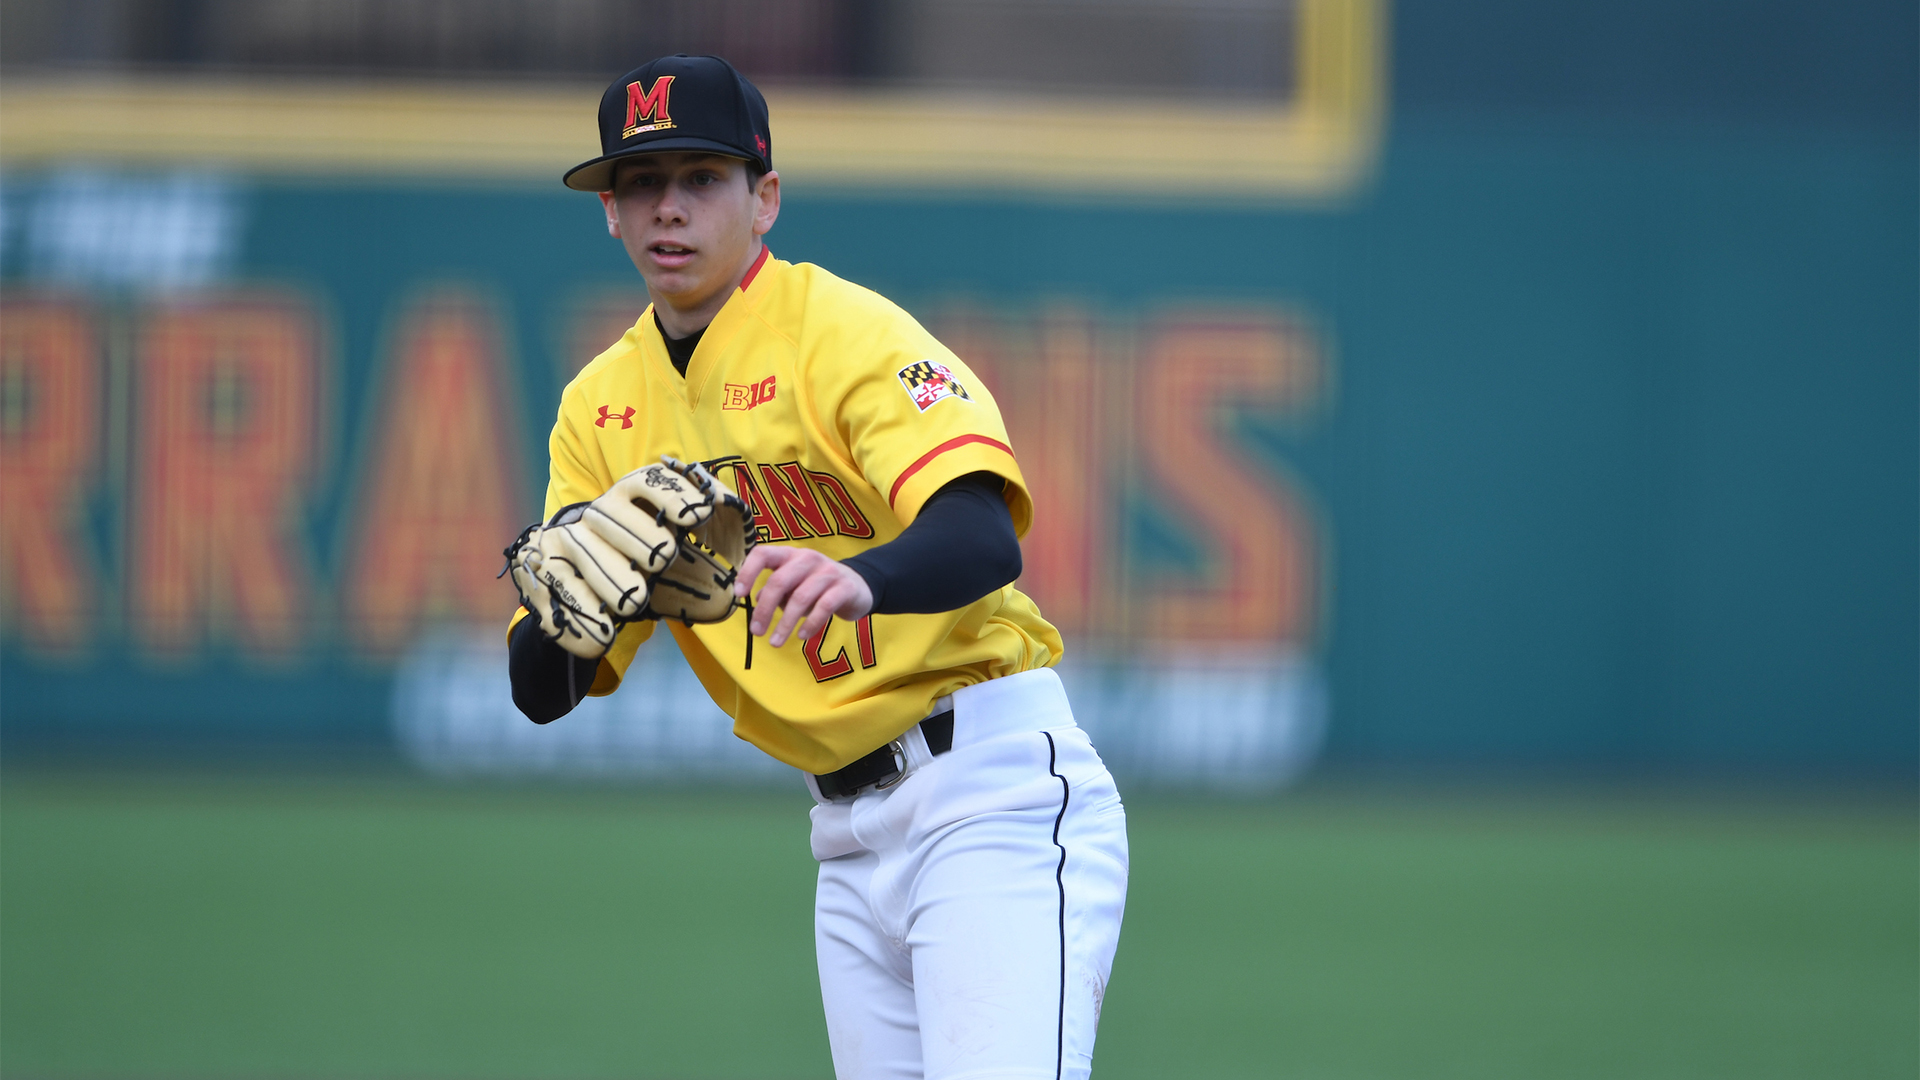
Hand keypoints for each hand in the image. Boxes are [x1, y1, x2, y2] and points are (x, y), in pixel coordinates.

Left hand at [735, 546, 872, 647]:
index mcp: (790, 555)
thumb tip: (756, 600)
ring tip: (775, 642)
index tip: (739, 594)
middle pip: (779, 581)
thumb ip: (776, 591)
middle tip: (757, 632)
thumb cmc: (818, 587)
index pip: (763, 554)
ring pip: (800, 597)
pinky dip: (810, 624)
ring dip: (785, 623)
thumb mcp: (795, 585)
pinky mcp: (845, 587)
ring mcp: (828, 571)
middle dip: (765, 610)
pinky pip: (824, 607)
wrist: (859, 587)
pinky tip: (802, 636)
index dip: (748, 572)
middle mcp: (807, 559)